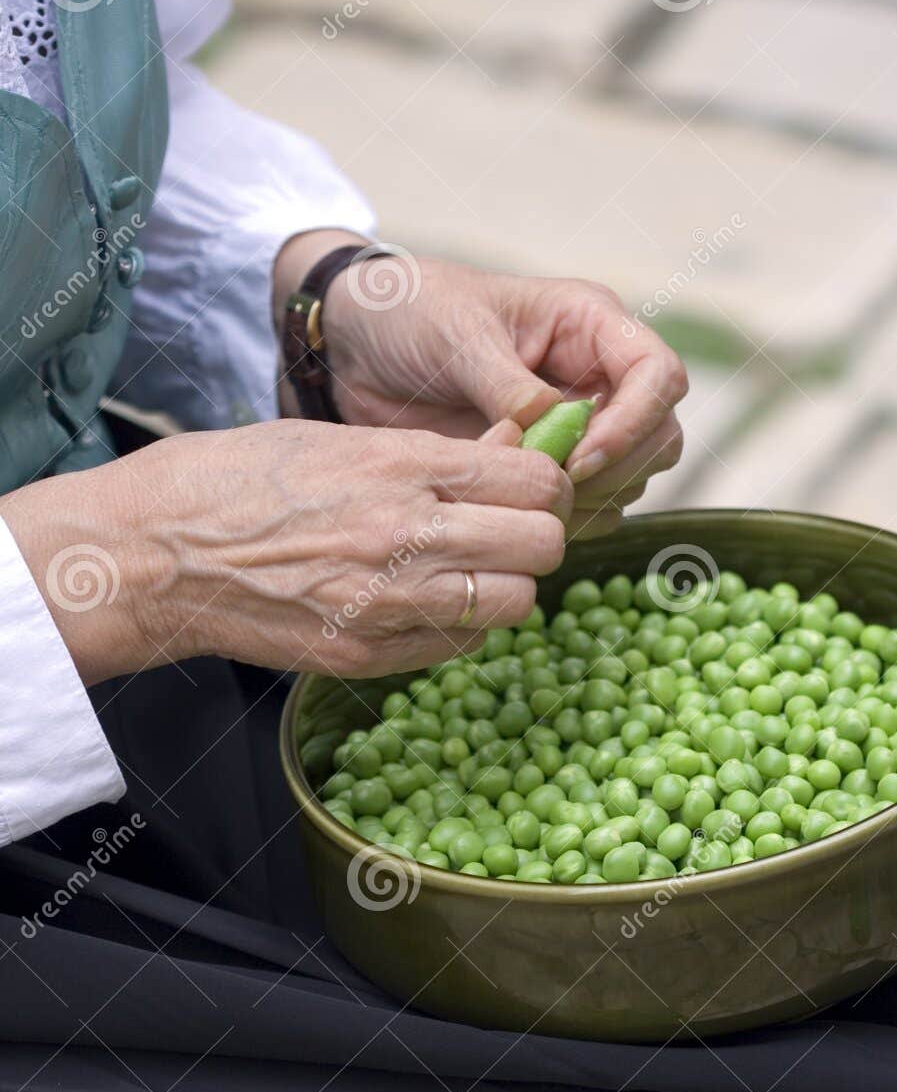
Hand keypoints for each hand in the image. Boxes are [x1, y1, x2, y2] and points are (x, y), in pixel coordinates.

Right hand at [2, 418, 570, 684]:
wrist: (158, 555)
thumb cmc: (238, 482)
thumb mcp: (338, 438)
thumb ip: (429, 453)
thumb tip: (510, 449)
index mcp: (403, 464)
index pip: (536, 478)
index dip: (543, 483)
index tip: (525, 487)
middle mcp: (409, 533)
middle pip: (543, 543)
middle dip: (537, 535)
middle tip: (509, 532)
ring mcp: (392, 601)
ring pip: (516, 602)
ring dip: (506, 586)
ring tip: (469, 572)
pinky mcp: (371, 653)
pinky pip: (461, 645)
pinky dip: (461, 626)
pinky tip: (427, 605)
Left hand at [312, 252, 687, 539]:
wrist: (358, 346)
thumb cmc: (411, 313)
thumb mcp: (456, 335)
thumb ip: (507, 384)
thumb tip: (553, 426)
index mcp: (589, 325)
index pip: (659, 375)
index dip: (634, 422)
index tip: (580, 459)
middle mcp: (597, 376)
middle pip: (660, 434)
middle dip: (618, 470)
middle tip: (554, 490)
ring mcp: (580, 425)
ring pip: (633, 478)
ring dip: (593, 501)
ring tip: (529, 501)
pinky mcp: (551, 466)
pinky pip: (592, 505)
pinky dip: (569, 519)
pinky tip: (520, 515)